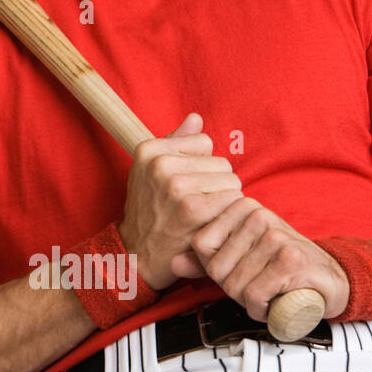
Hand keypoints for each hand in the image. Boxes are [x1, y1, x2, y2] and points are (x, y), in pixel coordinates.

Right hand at [118, 113, 244, 290]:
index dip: (201, 165)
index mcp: (149, 149)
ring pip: (232, 181)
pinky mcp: (193, 208)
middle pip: (222, 163)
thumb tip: (196, 118)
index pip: (204, 142)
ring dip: (225, 201)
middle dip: (217, 184)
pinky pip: (233, 200)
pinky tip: (210, 224)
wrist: (138, 253)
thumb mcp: (150, 171)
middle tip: (196, 204)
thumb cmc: (149, 210)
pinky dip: (228, 215)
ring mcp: (176, 185)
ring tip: (203, 215)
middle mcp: (160, 163)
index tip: (185, 183)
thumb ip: (175, 142)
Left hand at [172, 197, 350, 320]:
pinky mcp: (291, 258)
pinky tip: (276, 302)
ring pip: (234, 284)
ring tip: (269, 292)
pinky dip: (261, 308)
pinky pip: (254, 294)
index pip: (201, 246)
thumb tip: (172, 263)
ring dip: (249, 301)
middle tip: (258, 285)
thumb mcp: (237, 259)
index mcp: (240, 207)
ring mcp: (275, 234)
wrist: (329, 280)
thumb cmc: (277, 268)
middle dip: (233, 288)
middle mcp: (257, 215)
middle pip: (217, 268)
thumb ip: (204, 259)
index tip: (239, 269)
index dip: (215, 269)